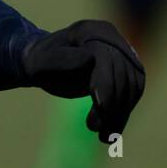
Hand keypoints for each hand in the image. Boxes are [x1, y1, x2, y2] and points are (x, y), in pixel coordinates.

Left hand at [22, 20, 145, 142]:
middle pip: (122, 75)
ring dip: (118, 115)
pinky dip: (120, 116)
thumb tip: (89, 60)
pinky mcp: (124, 75)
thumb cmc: (38, 60)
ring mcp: (122, 58)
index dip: (106, 81)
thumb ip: (61, 60)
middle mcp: (113, 42)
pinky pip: (129, 97)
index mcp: (93, 31)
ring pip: (130, 89)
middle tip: (93, 127)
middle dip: (111, 104)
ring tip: (102, 136)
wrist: (41, 64)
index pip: (107, 57)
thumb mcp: (41, 61)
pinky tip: (110, 134)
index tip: (100, 105)